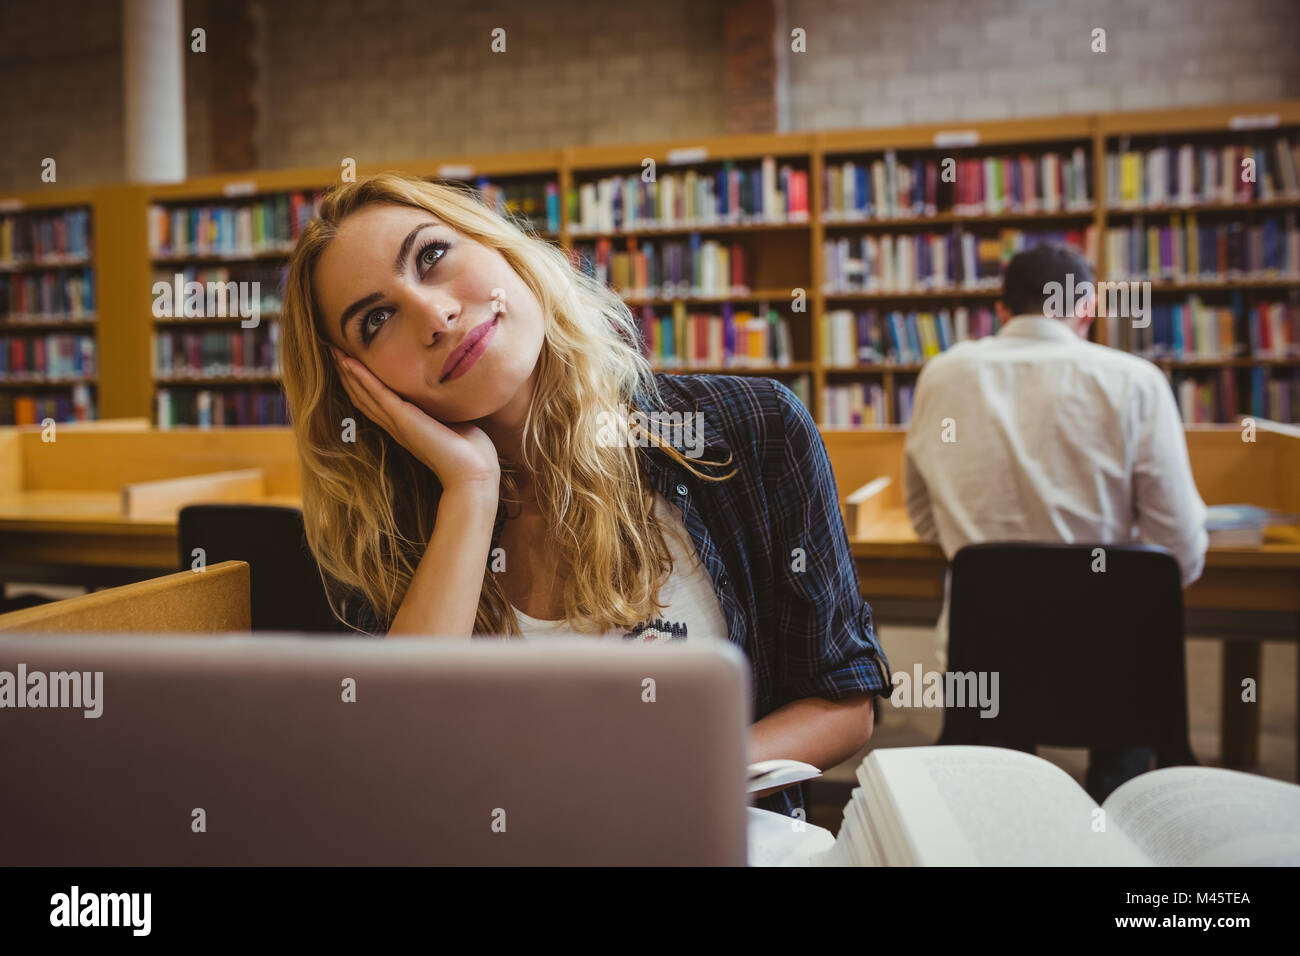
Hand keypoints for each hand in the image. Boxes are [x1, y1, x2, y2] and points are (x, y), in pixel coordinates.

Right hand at [329, 345, 500, 490]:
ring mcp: (398, 423)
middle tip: (331, 351)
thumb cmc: (470, 452)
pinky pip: (378, 394)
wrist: (473, 472)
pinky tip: (349, 363)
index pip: (376, 401)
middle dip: (346, 374)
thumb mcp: (454, 424)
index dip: (360, 382)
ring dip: (348, 372)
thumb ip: (445, 411)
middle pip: (362, 396)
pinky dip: (362, 378)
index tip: (349, 362)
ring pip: (364, 393)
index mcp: (406, 427)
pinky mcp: (404, 419)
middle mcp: (396, 425)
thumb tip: (453, 396)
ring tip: (333, 352)